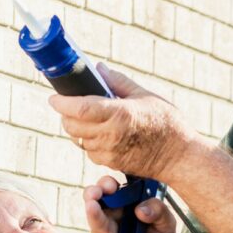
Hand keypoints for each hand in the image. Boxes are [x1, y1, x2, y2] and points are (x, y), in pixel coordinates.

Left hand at [48, 66, 196, 181]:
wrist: (178, 156)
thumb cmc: (166, 122)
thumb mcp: (145, 95)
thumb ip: (118, 82)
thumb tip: (98, 69)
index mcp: (119, 114)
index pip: (79, 108)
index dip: (62, 102)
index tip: (54, 97)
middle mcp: (110, 134)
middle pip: (72, 125)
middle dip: (66, 114)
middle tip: (70, 104)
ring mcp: (109, 152)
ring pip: (77, 139)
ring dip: (76, 128)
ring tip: (88, 117)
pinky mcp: (110, 163)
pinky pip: (88, 150)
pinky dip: (88, 140)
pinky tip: (101, 133)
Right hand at [84, 175, 177, 232]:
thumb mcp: (167, 224)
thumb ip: (159, 210)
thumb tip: (140, 209)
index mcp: (122, 202)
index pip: (109, 186)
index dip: (107, 183)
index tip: (113, 185)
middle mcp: (108, 215)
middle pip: (93, 199)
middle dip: (92, 193)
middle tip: (95, 191)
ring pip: (96, 223)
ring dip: (94, 215)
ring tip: (92, 206)